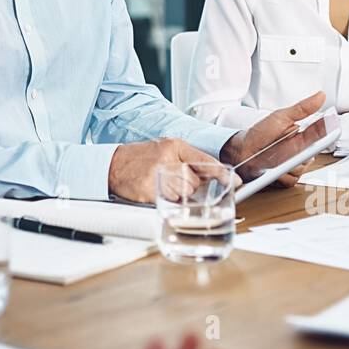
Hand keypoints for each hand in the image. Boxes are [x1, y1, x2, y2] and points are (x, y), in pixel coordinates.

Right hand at [107, 138, 240, 203]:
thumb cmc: (139, 158)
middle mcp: (168, 158)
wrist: (112, 165)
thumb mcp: (165, 150)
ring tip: (161, 186)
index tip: (235, 181)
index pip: (204, 161)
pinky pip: (169, 203)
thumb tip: (209, 177)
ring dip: (177, 196)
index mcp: (175, 146)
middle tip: (173, 182)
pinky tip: (154, 191)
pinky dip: (165, 201)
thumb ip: (186, 161)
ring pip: (184, 195)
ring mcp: (159, 174)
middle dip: (189, 188)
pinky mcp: (150, 190)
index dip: (221, 173)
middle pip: (195, 183)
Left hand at [219, 91, 327, 184]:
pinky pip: (291, 180)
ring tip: (273, 155)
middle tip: (289, 146)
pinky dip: (280, 175)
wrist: (243, 150)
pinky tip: (271, 168)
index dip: (327, 135)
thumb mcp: (281, 116)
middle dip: (300, 151)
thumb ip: (302, 109)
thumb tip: (320, 96)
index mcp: (303, 136)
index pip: (322, 136)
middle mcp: (302, 152)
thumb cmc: (261, 132)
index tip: (330, 131)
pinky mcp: (288, 179)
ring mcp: (296, 166)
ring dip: (287, 163)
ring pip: (302, 168)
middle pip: (312, 155)